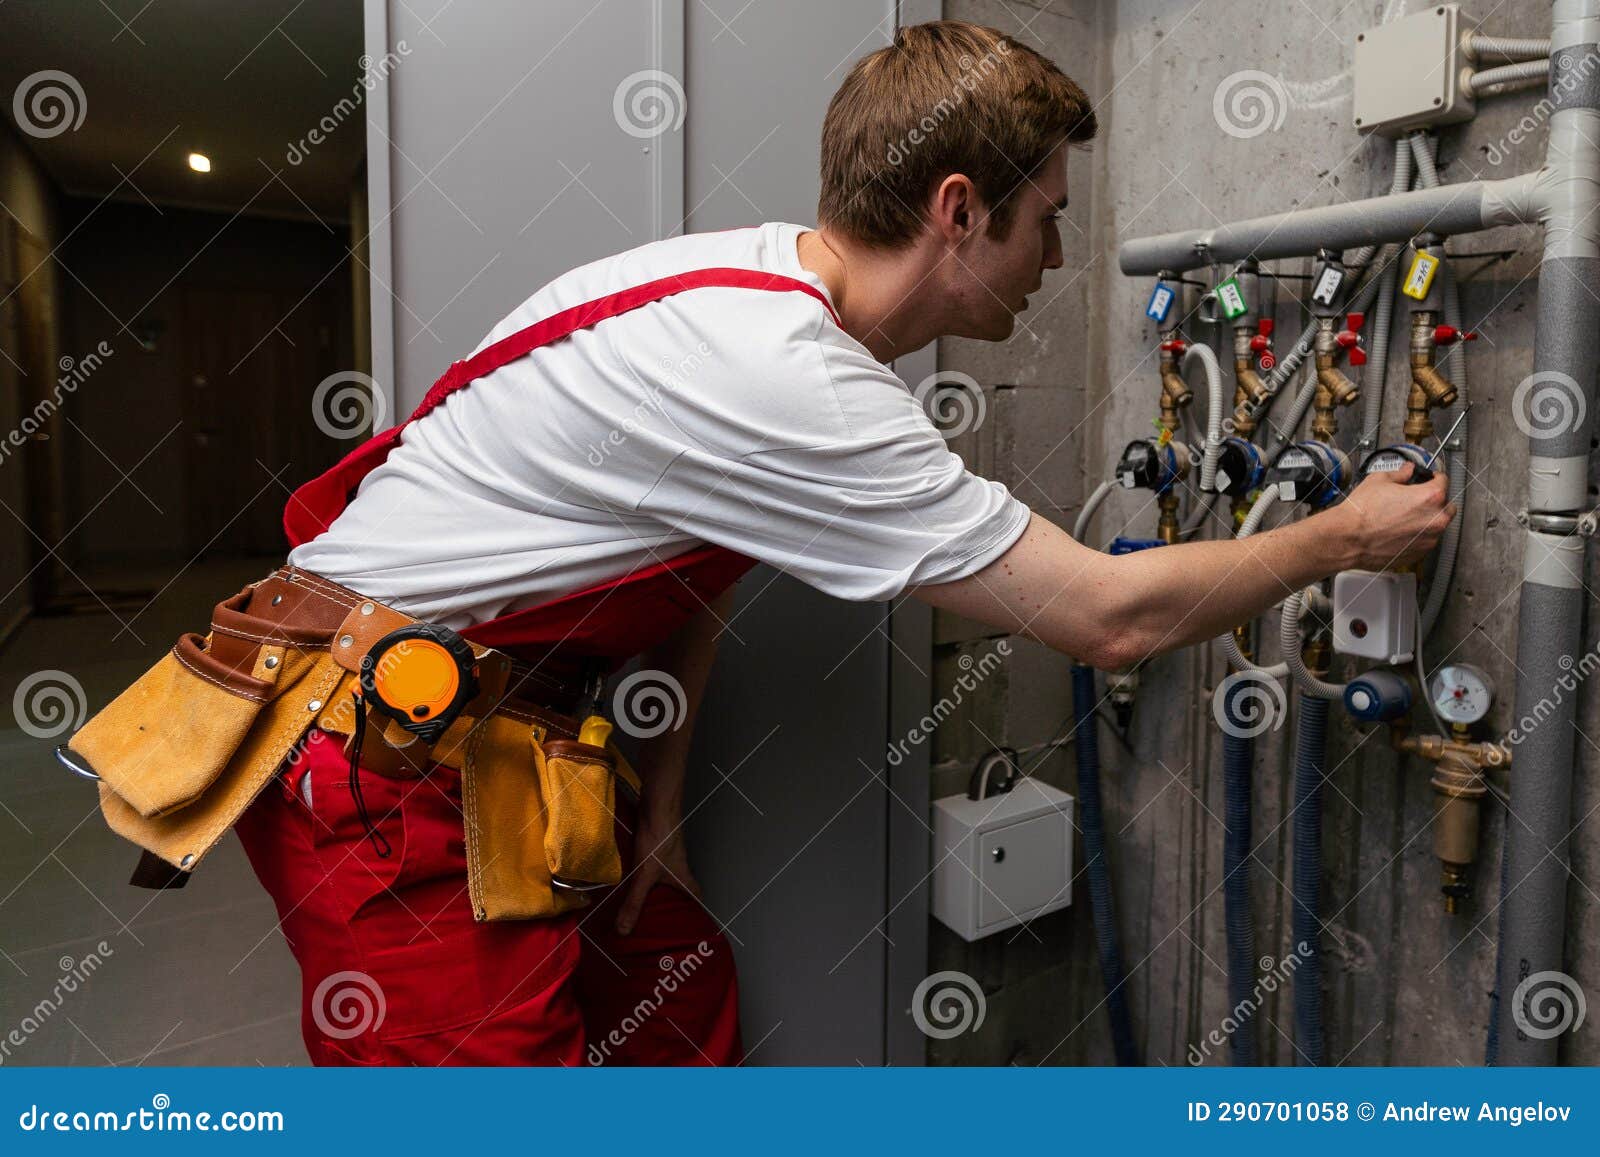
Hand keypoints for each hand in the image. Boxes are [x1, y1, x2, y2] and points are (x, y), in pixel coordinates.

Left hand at [613, 813, 701, 935]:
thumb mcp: (644, 875)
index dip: (695, 908)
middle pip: (678, 886)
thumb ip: (634, 902)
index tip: (689, 920)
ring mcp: (666, 852)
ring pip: (662, 874)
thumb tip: (623, 931)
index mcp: (683, 875)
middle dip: (669, 900)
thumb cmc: (659, 840)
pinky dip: (641, 870)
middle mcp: (677, 864)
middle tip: (656, 916)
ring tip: (638, 899)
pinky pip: (649, 862)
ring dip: (653, 885)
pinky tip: (626, 875)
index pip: (696, 895)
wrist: (656, 805)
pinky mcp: (653, 842)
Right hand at [1333, 464, 1455, 570]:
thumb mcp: (1379, 481)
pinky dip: (1417, 536)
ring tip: (1404, 517)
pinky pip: (1425, 541)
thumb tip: (1406, 471)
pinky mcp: (1419, 554)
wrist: (1348, 538)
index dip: (1434, 478)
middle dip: (1435, 501)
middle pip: (1447, 506)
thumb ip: (1400, 474)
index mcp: (1431, 497)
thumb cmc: (1361, 512)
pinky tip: (1399, 531)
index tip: (1429, 479)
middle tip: (1417, 500)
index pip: (1444, 481)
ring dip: (1427, 520)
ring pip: (1437, 526)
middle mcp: (1435, 520)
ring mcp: (1429, 539)